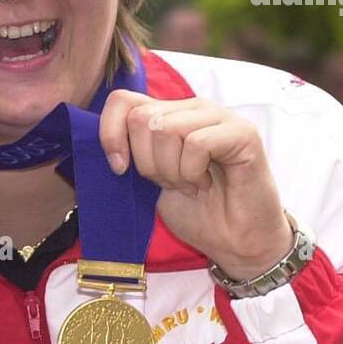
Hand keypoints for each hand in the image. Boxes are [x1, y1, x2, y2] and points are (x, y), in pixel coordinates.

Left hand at [99, 92, 292, 280]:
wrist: (235, 242)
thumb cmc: (194, 211)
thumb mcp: (148, 179)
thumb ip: (129, 152)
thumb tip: (99, 141)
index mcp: (169, 114)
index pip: (122, 101)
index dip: (110, 135)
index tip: (119, 169)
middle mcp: (193, 108)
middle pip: (141, 118)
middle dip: (147, 162)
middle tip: (172, 182)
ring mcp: (220, 116)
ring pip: (166, 129)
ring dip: (171, 170)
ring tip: (191, 184)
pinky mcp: (243, 132)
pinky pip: (196, 143)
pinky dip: (192, 172)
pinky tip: (205, 184)